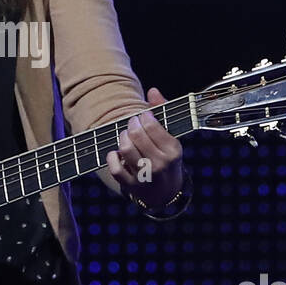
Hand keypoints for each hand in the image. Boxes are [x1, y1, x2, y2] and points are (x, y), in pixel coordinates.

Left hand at [106, 87, 184, 207]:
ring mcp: (145, 176)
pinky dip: (112, 157)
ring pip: (125, 149)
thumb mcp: (171, 137)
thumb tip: (153, 90)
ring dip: (122, 138)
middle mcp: (160, 164)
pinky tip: (117, 154)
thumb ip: (162, 112)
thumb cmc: (166, 158)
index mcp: (173, 150)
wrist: (165, 193)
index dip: (143, 116)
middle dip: (131, 125)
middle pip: (136, 135)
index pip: (151, 125)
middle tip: (132, 125)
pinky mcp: (131, 185)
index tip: (143, 116)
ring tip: (125, 136)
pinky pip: (115, 167)